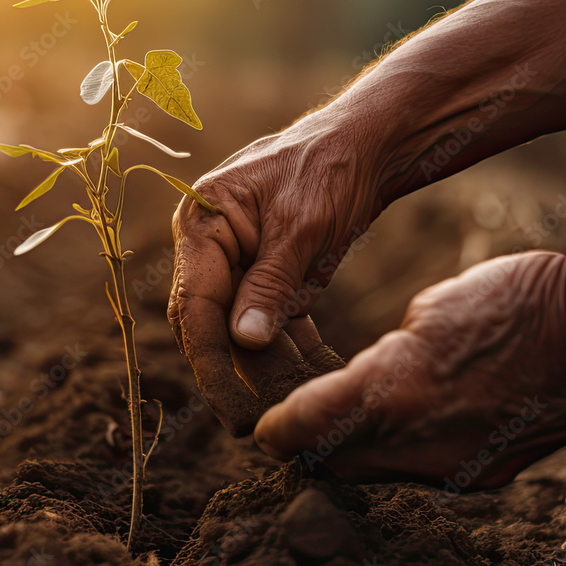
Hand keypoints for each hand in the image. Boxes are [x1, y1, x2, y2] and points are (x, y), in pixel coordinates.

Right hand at [167, 102, 380, 435]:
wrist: (370, 141)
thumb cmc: (330, 165)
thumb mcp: (303, 225)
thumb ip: (271, 283)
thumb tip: (244, 343)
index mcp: (202, 222)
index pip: (196, 304)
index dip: (211, 361)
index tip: (233, 410)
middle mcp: (212, 246)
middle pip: (212, 324)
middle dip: (237, 374)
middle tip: (260, 424)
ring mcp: (240, 262)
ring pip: (244, 331)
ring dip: (270, 368)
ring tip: (301, 402)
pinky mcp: (270, 274)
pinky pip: (273, 320)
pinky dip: (294, 347)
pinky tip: (318, 372)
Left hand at [253, 250, 565, 487]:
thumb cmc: (520, 300)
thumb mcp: (434, 306)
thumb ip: (385, 357)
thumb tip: (362, 387)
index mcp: (395, 391)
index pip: (305, 430)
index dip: (275, 430)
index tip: (261, 424)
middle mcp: (418, 446)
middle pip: (333, 465)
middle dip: (306, 447)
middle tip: (291, 422)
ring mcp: (455, 470)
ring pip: (375, 475)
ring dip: (351, 453)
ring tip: (343, 420)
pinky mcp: (483, 478)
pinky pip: (418, 474)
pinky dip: (397, 455)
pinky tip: (404, 424)